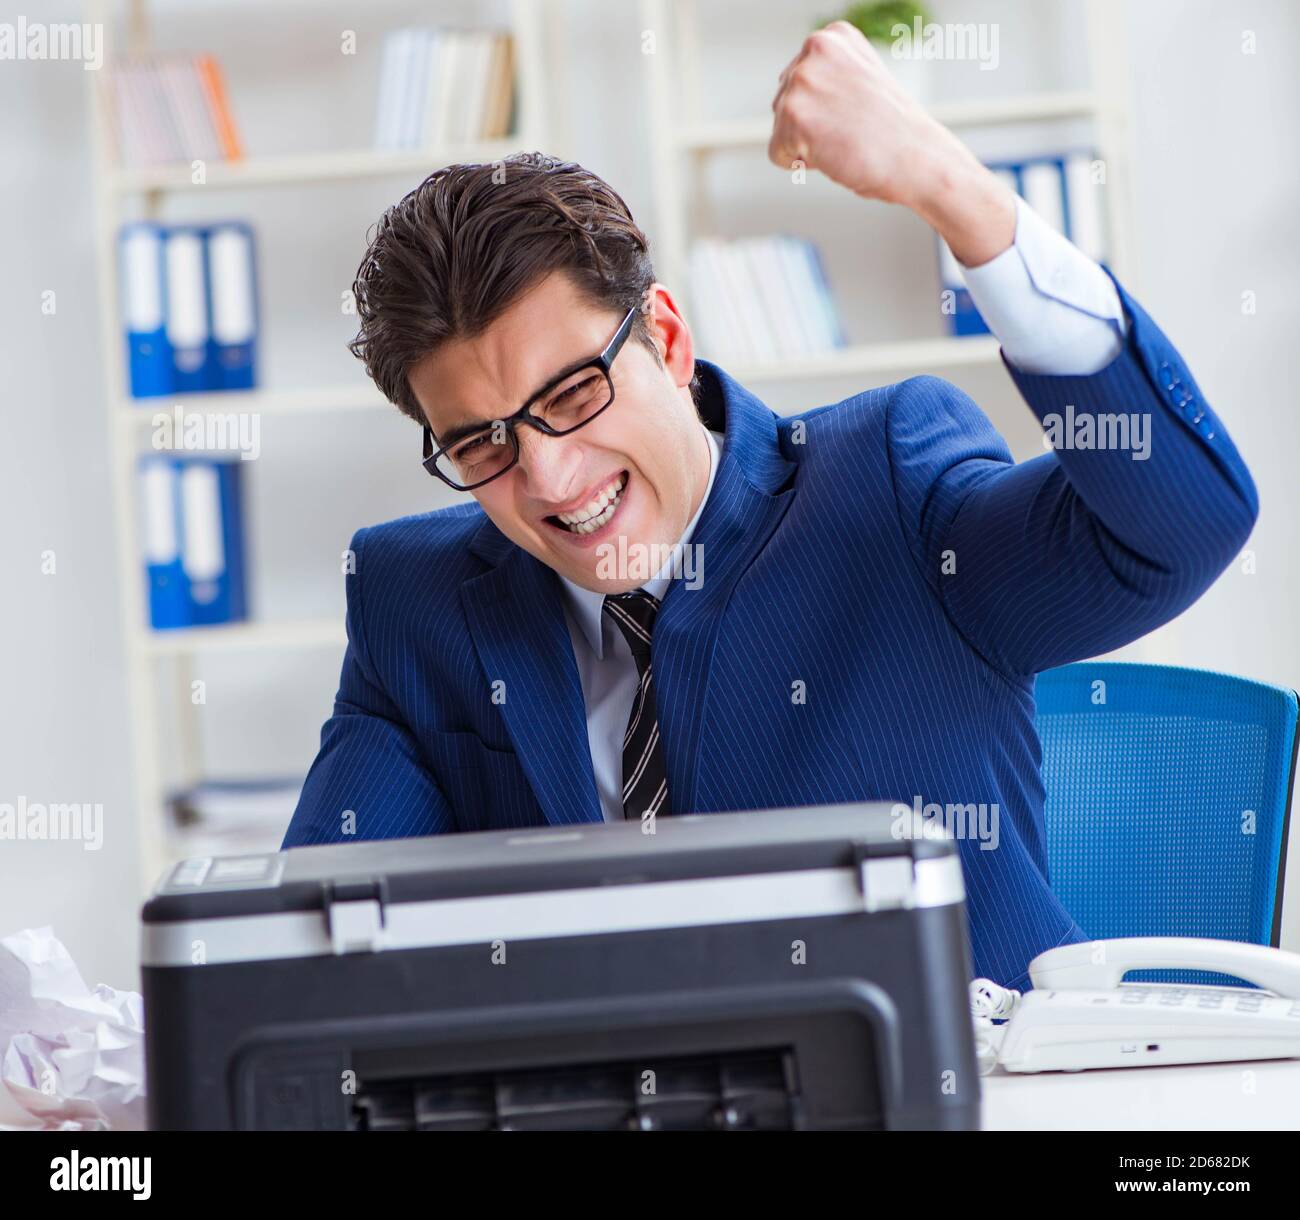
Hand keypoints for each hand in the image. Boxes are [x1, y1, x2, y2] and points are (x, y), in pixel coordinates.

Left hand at [768, 21, 1015, 264]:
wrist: (917, 158)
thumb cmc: (894, 131)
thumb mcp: (859, 82)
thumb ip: (825, 77)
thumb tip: (788, 87)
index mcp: (832, 37)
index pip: (796, 85)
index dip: (823, 112)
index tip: (855, 112)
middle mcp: (814, 49)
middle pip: (783, 105)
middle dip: (811, 127)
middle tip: (851, 129)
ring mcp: (802, 80)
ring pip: (780, 130)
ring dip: (808, 146)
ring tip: (845, 139)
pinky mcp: (793, 114)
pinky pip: (777, 154)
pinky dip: (802, 164)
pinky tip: (834, 153)